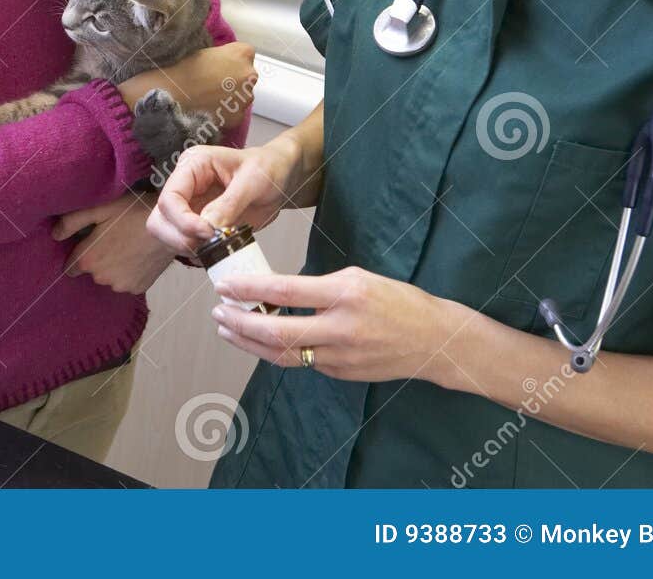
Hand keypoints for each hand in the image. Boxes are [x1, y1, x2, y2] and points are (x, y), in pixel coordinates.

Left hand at [53, 195, 173, 293]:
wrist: (171, 226)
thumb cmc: (133, 212)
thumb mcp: (100, 208)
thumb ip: (72, 222)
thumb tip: (54, 235)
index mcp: (88, 260)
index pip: (70, 267)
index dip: (78, 253)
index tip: (88, 242)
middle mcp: (101, 278)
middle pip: (91, 271)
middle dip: (97, 257)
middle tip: (111, 238)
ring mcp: (121, 285)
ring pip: (109, 277)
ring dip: (113, 265)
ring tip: (126, 245)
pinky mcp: (138, 288)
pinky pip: (126, 281)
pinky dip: (129, 271)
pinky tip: (137, 255)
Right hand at [121, 42, 255, 127]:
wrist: (166, 96)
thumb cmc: (178, 68)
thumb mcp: (201, 50)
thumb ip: (219, 55)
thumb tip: (220, 62)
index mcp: (241, 53)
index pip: (244, 53)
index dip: (228, 60)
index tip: (215, 65)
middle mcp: (249, 75)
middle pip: (245, 76)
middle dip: (231, 79)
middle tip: (208, 83)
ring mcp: (245, 99)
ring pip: (240, 96)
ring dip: (228, 96)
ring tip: (204, 98)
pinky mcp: (237, 119)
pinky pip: (233, 113)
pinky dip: (223, 113)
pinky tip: (205, 110)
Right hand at [146, 136, 300, 253]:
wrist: (280, 178)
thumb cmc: (268, 168)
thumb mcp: (253, 180)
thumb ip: (229, 203)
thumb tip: (208, 228)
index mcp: (192, 166)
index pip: (169, 197)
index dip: (183, 220)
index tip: (208, 232)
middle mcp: (184, 186)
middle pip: (159, 219)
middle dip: (179, 237)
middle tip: (207, 245)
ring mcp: (188, 206)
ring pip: (165, 234)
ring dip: (185, 247)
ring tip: (214, 248)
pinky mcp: (196, 224)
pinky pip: (184, 244)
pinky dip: (196, 253)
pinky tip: (217, 250)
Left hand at [210, 265, 462, 383]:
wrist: (434, 340)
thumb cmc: (396, 301)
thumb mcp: (358, 278)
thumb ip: (319, 286)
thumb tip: (276, 291)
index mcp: (345, 294)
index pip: (286, 292)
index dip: (250, 291)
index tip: (226, 287)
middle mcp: (341, 328)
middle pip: (276, 332)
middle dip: (239, 323)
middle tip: (218, 312)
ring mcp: (341, 357)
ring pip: (283, 354)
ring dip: (249, 343)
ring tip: (228, 329)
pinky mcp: (341, 374)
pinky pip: (303, 362)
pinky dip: (278, 351)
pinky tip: (262, 341)